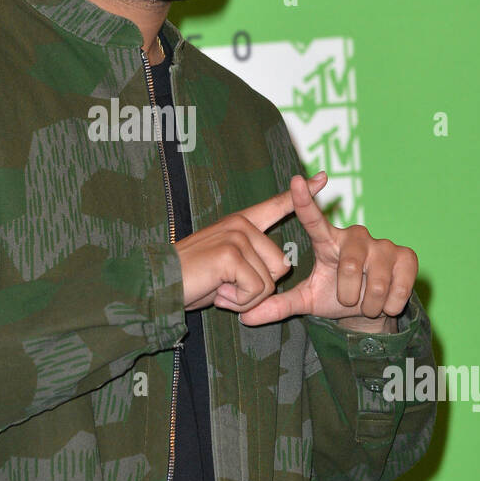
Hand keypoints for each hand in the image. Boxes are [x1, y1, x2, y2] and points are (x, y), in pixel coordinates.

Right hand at [175, 172, 328, 312]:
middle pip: (280, 267)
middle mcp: (241, 224)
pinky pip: (257, 290)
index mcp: (240, 223)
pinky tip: (216, 292)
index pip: (276, 205)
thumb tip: (283, 266)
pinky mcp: (231, 254)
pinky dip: (239, 302)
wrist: (156, 284)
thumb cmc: (189, 280)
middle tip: (223, 285)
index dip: (302, 194)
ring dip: (246, 297)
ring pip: (269, 282)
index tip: (323, 178)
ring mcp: (236, 236)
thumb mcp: (226, 268)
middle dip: (257, 289)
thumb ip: (252, 262)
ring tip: (217, 287)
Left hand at [234, 171, 417, 328]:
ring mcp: (383, 244)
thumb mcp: (307, 301)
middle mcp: (356, 235)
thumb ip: (278, 306)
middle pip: (348, 268)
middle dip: (348, 295)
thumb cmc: (336, 296)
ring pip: (374, 283)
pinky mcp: (406, 256)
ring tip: (367, 300)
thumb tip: (245, 318)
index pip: (313, 219)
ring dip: (369, 303)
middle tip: (349, 299)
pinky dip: (390, 304)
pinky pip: (398, 288)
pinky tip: (387, 300)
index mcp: (328, 241)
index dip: (304, 200)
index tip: (295, 180)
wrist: (372, 310)